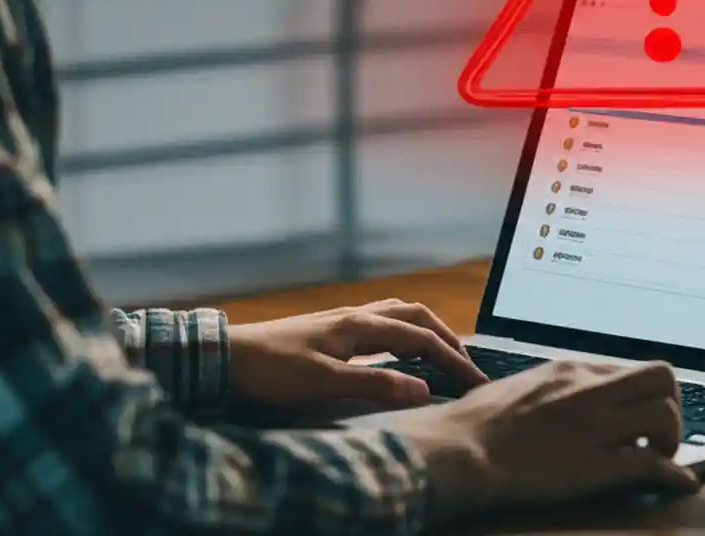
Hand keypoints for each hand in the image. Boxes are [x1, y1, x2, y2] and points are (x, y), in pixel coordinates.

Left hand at [227, 299, 487, 407]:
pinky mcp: (331, 330)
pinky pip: (382, 323)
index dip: (453, 360)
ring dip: (427, 331)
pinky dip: (404, 333)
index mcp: (360, 325)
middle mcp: (356, 315)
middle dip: (447, 339)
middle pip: (416, 317)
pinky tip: (399, 352)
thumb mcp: (324, 382)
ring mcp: (343, 320)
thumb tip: (424, 388)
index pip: (422, 339)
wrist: (227, 356)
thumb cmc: (272, 370)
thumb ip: (375, 384)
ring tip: (442, 355)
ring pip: (399, 315)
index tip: (477, 382)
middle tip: (467, 367)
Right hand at [386, 359, 698, 523]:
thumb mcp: (518, 386)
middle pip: (661, 378)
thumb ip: (548, 388)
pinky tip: (678, 484)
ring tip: (659, 457)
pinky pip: (655, 465)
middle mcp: (590, 390)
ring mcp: (596, 426)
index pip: (628, 369)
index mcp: (569, 370)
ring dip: (671, 439)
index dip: (641, 395)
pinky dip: (674, 475)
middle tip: (657, 433)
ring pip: (666, 414)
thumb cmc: (474, 422)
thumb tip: (558, 399)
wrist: (461, 448)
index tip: (638, 415)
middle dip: (669, 405)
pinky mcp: (597, 465)